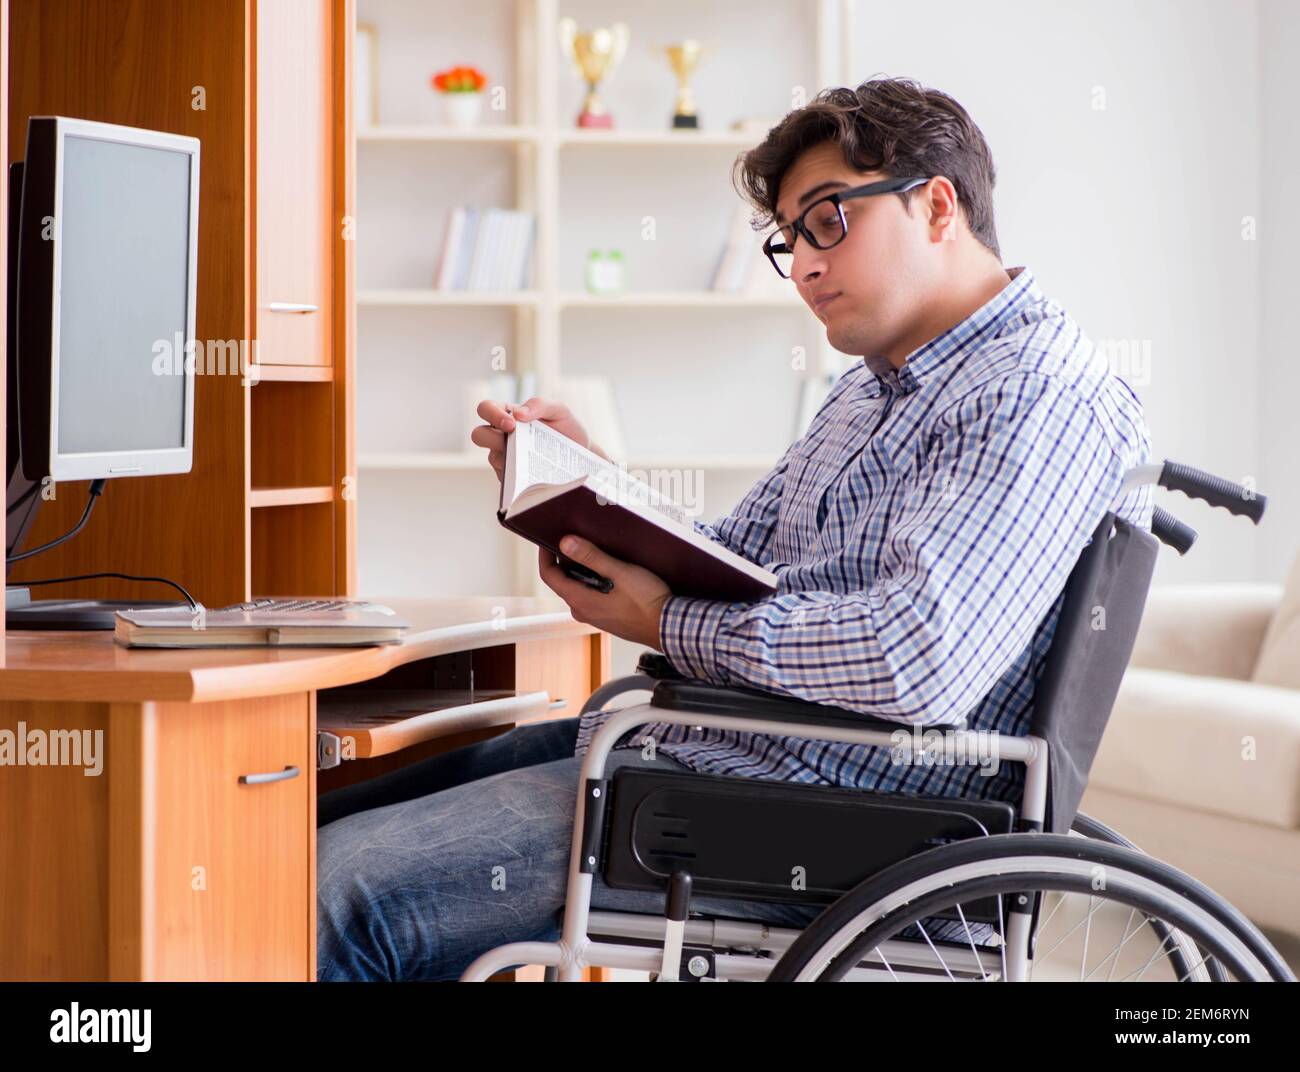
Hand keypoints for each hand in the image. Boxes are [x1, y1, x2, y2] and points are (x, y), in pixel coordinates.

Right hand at [470, 396, 608, 482]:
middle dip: (491, 437)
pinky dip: (519, 476)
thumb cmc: (566, 428)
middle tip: (514, 439)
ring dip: (509, 458)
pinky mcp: (512, 478)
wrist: (581, 455)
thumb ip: (539, 404)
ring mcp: (505, 458)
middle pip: (479, 435)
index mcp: (507, 414)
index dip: (491, 414)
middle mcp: (501, 436)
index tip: (511, 424)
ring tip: (532, 459)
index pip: (485, 408)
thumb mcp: (559, 410)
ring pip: (493, 458)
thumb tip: (519, 414)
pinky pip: (506, 479)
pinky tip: (535, 476)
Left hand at [538, 535, 670, 650]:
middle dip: (564, 560)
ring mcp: (594, 616)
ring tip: (594, 553)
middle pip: (562, 581)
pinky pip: (591, 596)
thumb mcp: (619, 572)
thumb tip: (566, 543)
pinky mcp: (606, 618)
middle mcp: (582, 611)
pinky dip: (593, 582)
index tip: (547, 539)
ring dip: (581, 571)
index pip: (549, 575)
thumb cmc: (647, 602)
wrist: (667, 627)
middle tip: (575, 540)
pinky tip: (609, 572)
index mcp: (580, 600)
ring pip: (578, 588)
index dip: (545, 556)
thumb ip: (591, 557)